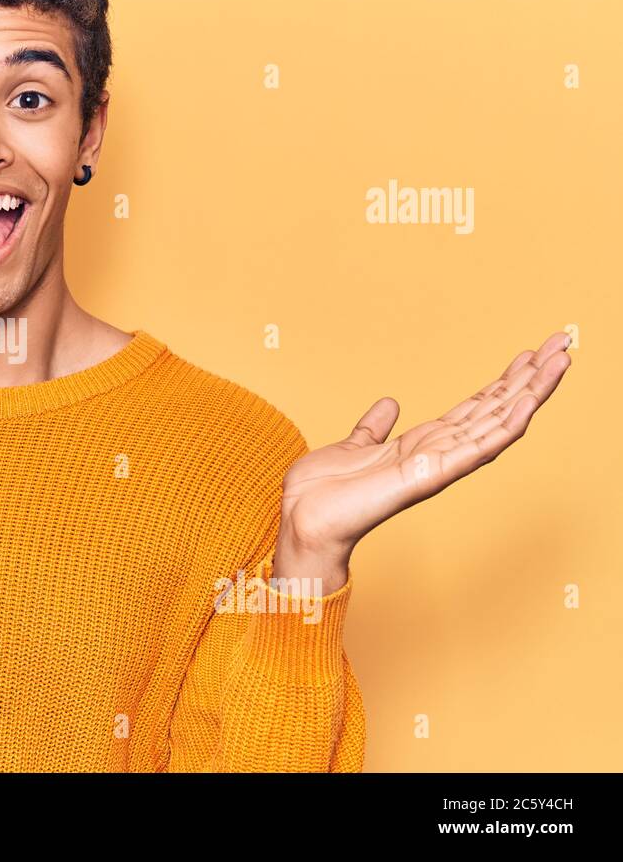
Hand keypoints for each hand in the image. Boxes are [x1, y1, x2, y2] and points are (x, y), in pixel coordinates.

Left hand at [273, 330, 572, 589]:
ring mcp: (436, 467)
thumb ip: (374, 428)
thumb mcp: (354, 446)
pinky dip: (503, 427)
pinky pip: (474, 450)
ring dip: (530, 393)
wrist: (302, 518)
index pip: (474, 408)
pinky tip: (527, 405)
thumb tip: (389, 403)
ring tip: (560, 361)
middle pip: (494, 410)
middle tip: (561, 344)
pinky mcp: (426, 477)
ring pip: (495, 425)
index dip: (503, 382)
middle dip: (529, 378)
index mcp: (422, 446)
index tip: (529, 355)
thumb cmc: (325, 492)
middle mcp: (437, 456)